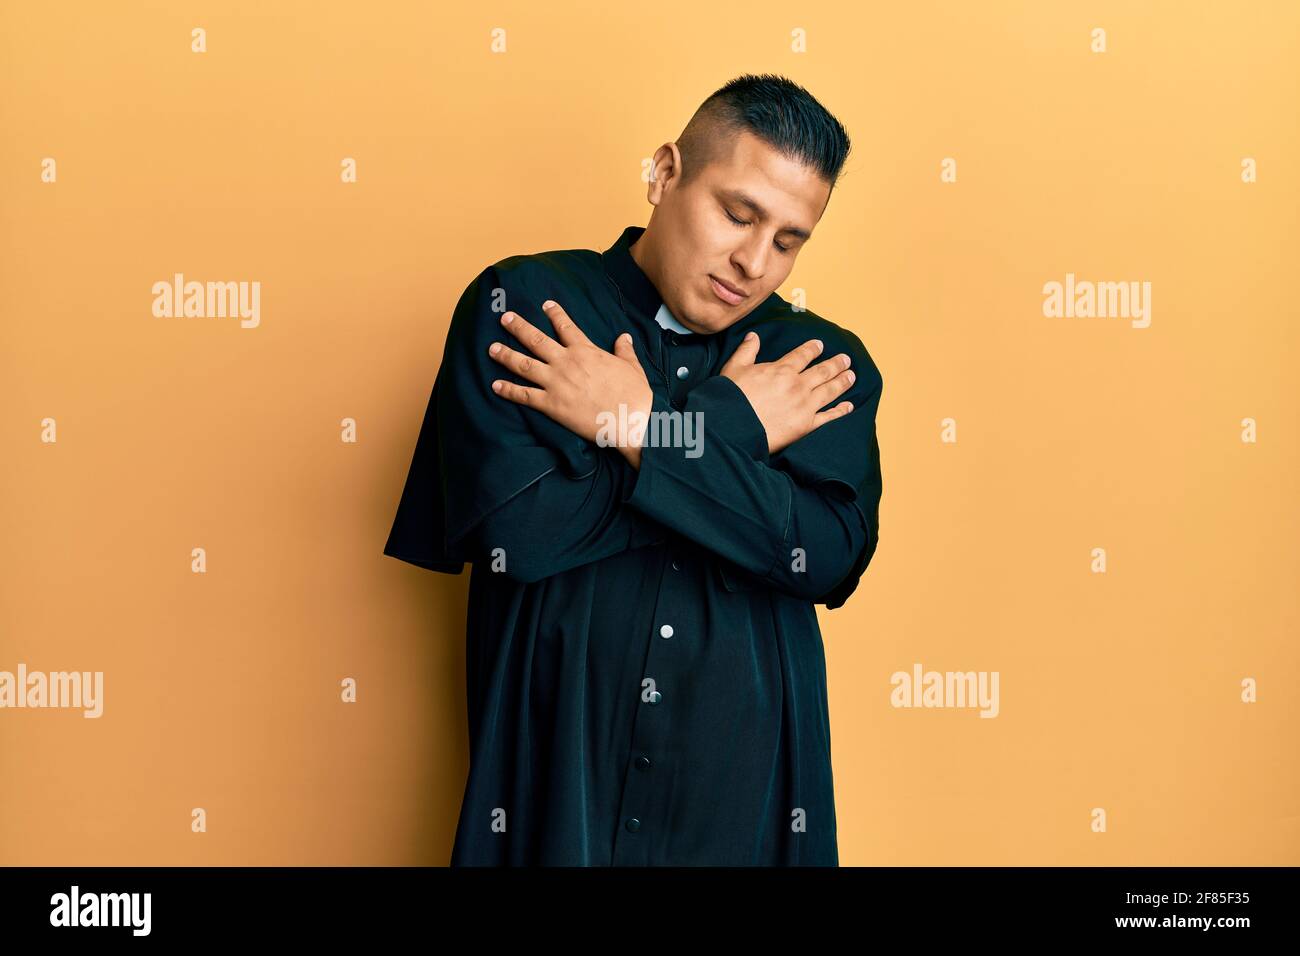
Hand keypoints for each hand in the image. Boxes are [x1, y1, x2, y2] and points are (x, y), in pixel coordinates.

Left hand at [488, 300, 652, 462]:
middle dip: (519, 327)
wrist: (629, 420)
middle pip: (537, 340)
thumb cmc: (634, 395)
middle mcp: (566, 363)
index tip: (545, 304)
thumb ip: (624, 350)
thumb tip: (623, 336)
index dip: (555, 314)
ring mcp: (556, 383)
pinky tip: (495, 385)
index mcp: (586, 351)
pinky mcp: (551, 405)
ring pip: (524, 364)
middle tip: (505, 318)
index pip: (566, 327)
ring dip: (506, 355)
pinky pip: (525, 395)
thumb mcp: (632, 367)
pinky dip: (508, 390)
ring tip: (492, 348)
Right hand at [720, 333, 854, 455]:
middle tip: (846, 359)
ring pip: (830, 390)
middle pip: (822, 371)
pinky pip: (828, 416)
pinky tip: (849, 406)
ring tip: (851, 376)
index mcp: (781, 370)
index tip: (820, 345)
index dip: (813, 349)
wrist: (731, 427)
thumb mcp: (734, 369)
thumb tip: (753, 336)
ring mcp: (804, 405)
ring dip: (842, 382)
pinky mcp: (806, 425)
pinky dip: (840, 411)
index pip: (802, 355)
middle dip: (836, 364)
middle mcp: (797, 385)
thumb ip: (746, 351)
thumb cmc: (729, 398)